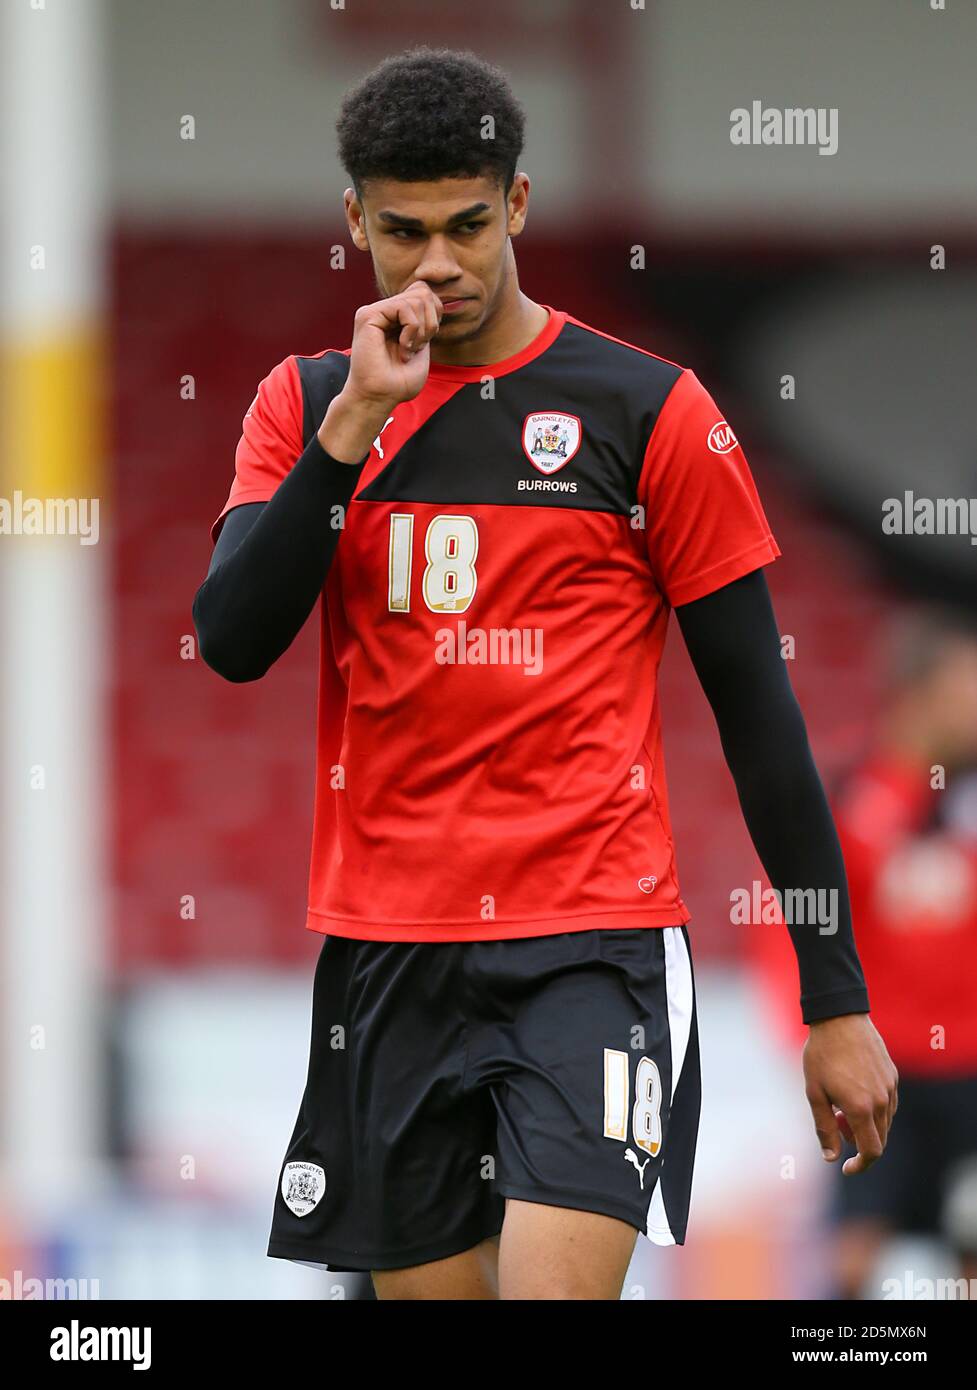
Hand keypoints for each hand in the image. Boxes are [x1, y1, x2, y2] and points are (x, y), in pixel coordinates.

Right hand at [345, 280, 443, 411]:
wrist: (379, 397)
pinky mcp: (368, 315)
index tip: (425, 341)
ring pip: (417, 298)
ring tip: (408, 350)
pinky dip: (412, 330)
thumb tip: (432, 296)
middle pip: (423, 291)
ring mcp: (375, 311)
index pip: (423, 292)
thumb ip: (426, 320)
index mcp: (395, 317)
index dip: (434, 314)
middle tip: (417, 347)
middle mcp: (384, 310)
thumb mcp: (422, 346)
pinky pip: (404, 307)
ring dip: (421, 330)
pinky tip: (403, 348)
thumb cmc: (399, 382)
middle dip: (430, 322)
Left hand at [803, 1013, 897, 1175]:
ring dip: (866, 1126)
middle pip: (879, 1139)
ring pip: (885, 1122)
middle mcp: (881, 1101)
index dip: (861, 1165)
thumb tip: (831, 1158)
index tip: (847, 1168)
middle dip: (859, 1142)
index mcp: (861, 1108)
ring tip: (841, 1106)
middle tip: (836, 1124)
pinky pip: (888, 1104)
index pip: (871, 1151)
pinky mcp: (892, 1076)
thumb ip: (824, 1128)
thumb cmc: (821, 1055)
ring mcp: (890, 1088)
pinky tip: (855, 1094)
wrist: (839, 1018)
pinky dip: (874, 1110)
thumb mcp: (814, 1093)